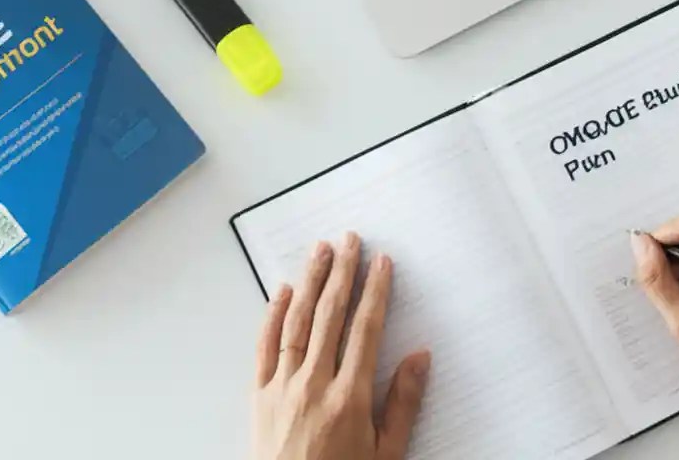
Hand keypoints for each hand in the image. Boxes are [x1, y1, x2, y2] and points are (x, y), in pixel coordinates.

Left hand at [252, 233, 430, 459]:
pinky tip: (281, 290)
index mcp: (349, 398)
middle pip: (330, 316)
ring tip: (320, 250)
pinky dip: (272, 315)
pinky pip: (264, 347)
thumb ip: (403, 403)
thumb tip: (420, 357)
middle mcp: (313, 385)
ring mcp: (281, 388)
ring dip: (310, 282)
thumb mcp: (387, 453)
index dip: (375, 292)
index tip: (382, 263)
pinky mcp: (258, 397)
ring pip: (296, 323)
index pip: (365, 330)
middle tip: (350, 240)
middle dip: (342, 273)